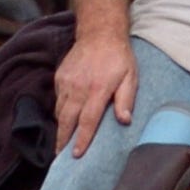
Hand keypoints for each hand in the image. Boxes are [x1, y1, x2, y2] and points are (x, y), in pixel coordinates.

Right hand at [54, 29, 139, 156]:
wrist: (99, 32)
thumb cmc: (119, 57)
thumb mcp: (130, 77)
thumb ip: (126, 99)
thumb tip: (124, 121)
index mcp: (98, 89)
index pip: (88, 121)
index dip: (82, 140)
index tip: (76, 155)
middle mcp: (79, 87)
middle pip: (67, 120)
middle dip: (63, 140)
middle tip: (61, 157)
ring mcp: (67, 81)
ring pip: (60, 111)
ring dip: (61, 127)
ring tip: (62, 142)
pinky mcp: (60, 77)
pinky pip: (58, 99)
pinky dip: (61, 111)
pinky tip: (66, 118)